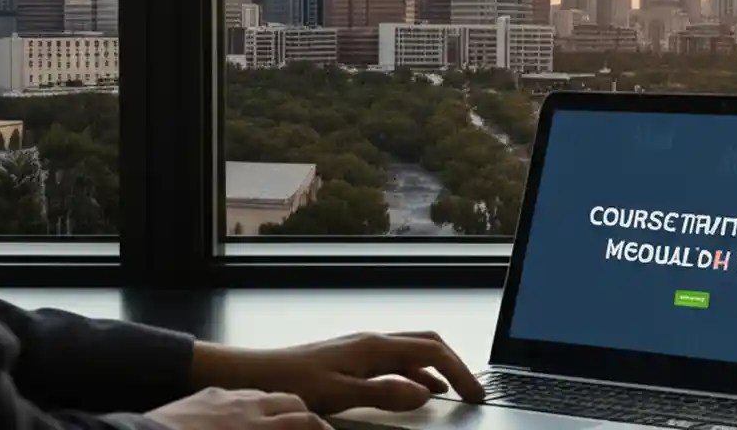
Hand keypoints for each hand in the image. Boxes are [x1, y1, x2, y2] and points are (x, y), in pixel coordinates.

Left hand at [146, 387, 330, 429]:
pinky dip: (248, 403)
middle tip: (309, 428)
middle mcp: (247, 408)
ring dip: (277, 407)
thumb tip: (285, 429)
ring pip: (263, 394)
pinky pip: (235, 393)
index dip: (322, 429)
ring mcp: (224, 397)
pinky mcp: (203, 395)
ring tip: (276, 422)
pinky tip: (240, 417)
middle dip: (305, 414)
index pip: (305, 422)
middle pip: (291, 401)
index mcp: (258, 429)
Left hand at [190, 331, 485, 415]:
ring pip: (414, 350)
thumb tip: (426, 394)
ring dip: (438, 369)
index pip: (433, 352)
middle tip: (472, 392)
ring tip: (454, 393)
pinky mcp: (356, 356)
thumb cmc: (297, 383)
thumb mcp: (344, 395)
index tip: (474, 395)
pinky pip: (398, 360)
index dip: (459, 372)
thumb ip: (387, 394)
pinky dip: (417, 373)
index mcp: (377, 346)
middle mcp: (375, 340)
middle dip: (455, 365)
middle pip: (429, 343)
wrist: (262, 373)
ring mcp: (366, 346)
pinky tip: (418, 391)